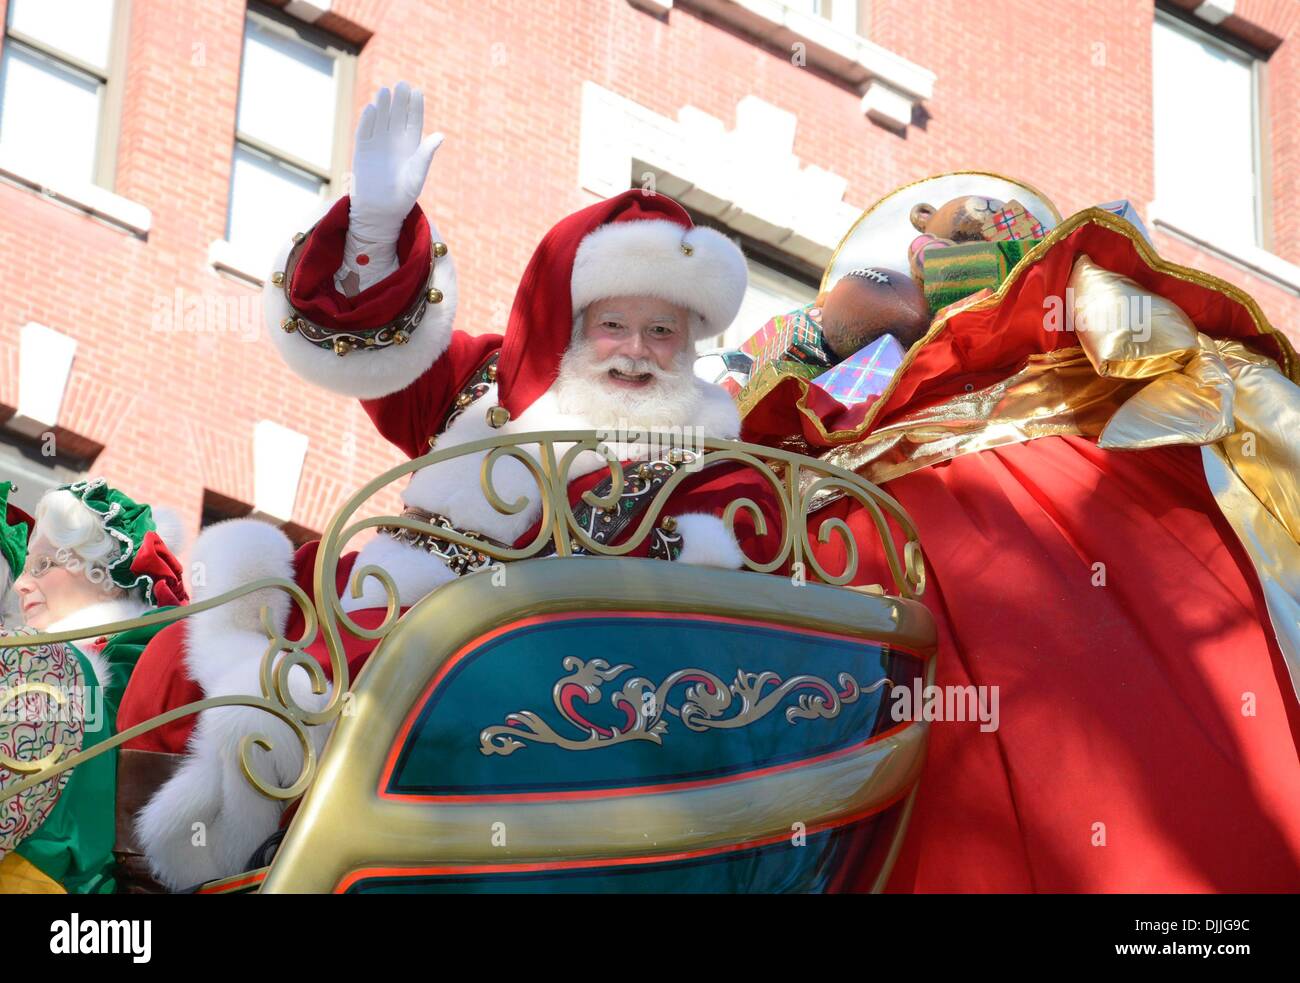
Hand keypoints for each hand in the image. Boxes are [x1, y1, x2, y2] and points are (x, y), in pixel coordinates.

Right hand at [349, 81, 442, 241]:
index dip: (415, 106)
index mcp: (411, 144)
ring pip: (380, 119)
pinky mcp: (362, 149)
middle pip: (397, 114)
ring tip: (385, 92)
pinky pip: (365, 131)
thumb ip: (426, 154)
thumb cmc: (403, 195)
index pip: (413, 120)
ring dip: (383, 105)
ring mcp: (377, 143)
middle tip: (402, 85)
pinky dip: (367, 120)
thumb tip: (440, 135)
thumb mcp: (418, 174)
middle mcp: (394, 140)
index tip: (417, 92)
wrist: (381, 210)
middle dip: (399, 100)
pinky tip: (371, 109)